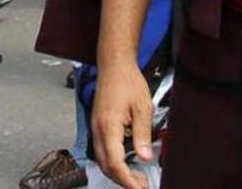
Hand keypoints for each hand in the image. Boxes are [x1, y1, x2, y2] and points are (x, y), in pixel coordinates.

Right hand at [92, 62, 154, 188]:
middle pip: (106, 166)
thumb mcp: (142, 107)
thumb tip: (145, 157)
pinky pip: (102, 150)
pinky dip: (114, 161)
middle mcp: (98, 129)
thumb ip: (142, 134)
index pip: (115, 162)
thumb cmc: (127, 81)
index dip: (127, 180)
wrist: (114, 65)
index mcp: (108, 126)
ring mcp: (96, 127)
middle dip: (123, 180)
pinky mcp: (98, 125)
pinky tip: (128, 161)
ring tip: (138, 176)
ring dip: (118, 172)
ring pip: (102, 160)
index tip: (140, 188)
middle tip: (142, 185)